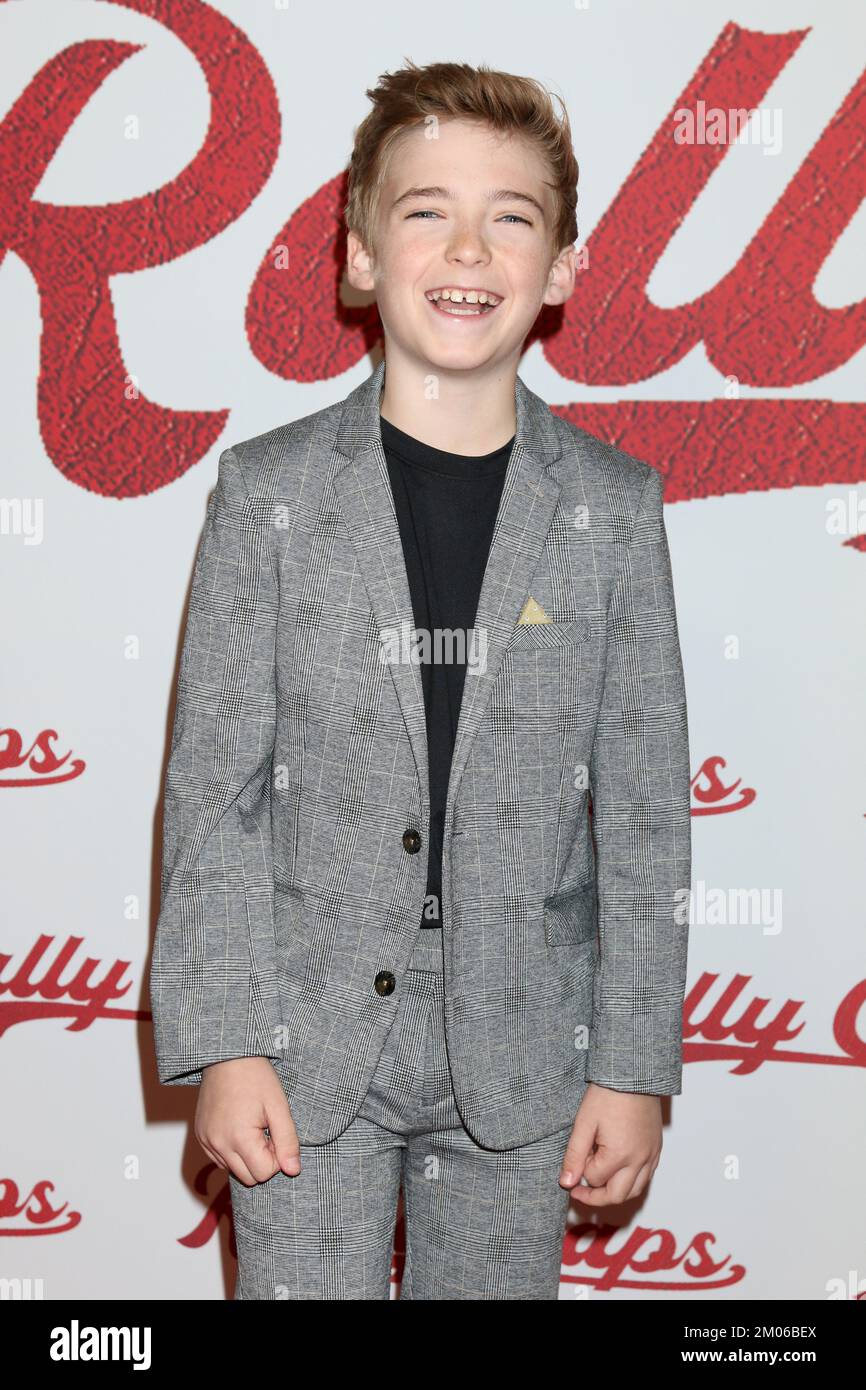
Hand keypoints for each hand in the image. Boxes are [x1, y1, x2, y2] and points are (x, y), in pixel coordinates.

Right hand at [195, 1057, 300, 1185]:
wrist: (227, 1056)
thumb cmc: (255, 1077)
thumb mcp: (278, 1106)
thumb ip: (288, 1141)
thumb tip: (293, 1170)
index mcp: (238, 1138)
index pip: (264, 1174)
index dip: (276, 1157)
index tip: (275, 1133)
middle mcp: (218, 1144)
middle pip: (248, 1177)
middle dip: (262, 1160)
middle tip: (266, 1131)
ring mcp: (206, 1141)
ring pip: (233, 1170)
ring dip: (247, 1156)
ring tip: (252, 1127)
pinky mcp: (201, 1136)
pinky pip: (219, 1159)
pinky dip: (232, 1151)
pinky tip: (239, 1128)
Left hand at [558, 1083, 662, 1203]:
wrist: (633, 1075)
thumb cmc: (608, 1095)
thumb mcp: (584, 1123)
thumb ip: (574, 1156)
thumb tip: (566, 1183)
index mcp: (620, 1155)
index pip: (595, 1179)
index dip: (582, 1170)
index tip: (578, 1155)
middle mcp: (640, 1160)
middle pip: (616, 1195)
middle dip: (596, 1198)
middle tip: (579, 1191)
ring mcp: (651, 1155)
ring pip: (635, 1191)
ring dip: (615, 1193)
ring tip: (599, 1183)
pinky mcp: (657, 1149)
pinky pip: (647, 1177)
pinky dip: (631, 1182)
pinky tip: (619, 1172)